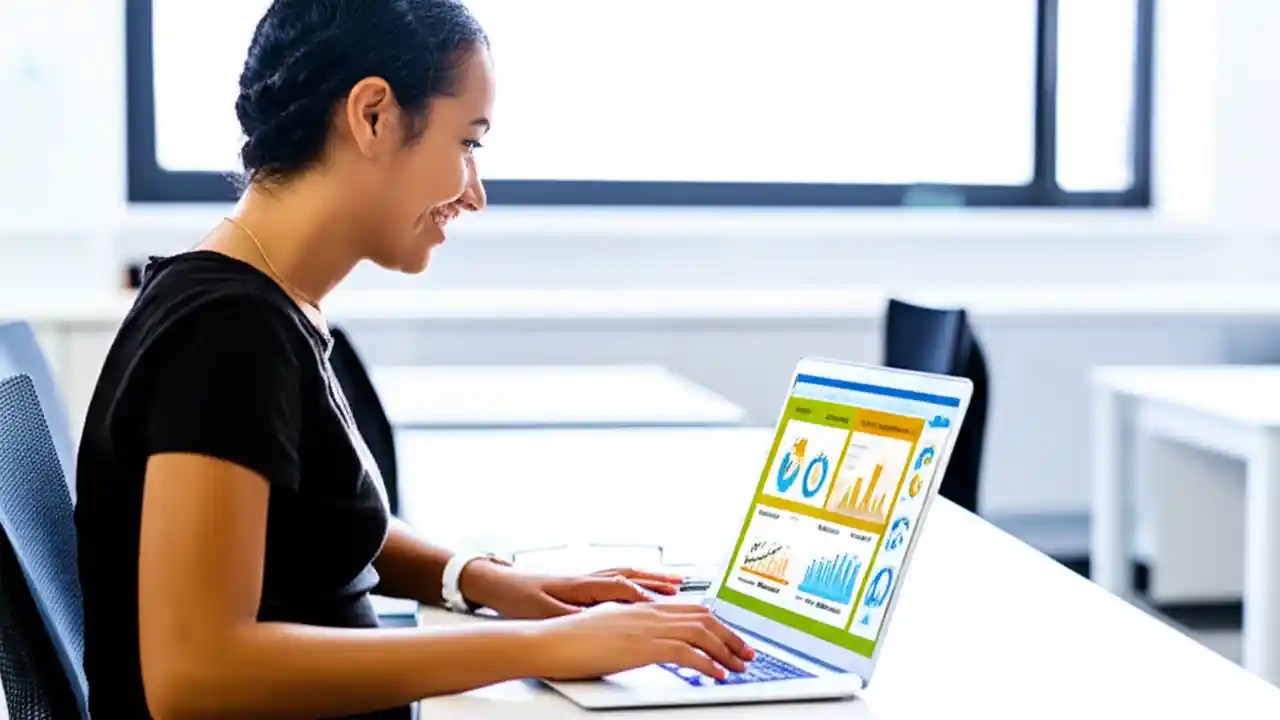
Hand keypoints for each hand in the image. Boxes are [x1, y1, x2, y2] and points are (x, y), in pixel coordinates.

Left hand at [461, 561, 682, 618]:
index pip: (618, 588)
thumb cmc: (519, 597)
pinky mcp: (585, 581)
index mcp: (580, 585)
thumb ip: (568, 618)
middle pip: (630, 575)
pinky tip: (647, 585)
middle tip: (682, 586)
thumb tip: (590, 623)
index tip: (663, 603)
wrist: (498, 582)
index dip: (641, 595)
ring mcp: (588, 577)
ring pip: (628, 573)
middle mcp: (588, 577)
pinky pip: (620, 577)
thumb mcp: (542, 612)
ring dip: (653, 577)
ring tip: (676, 582)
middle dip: (657, 580)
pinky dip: (639, 580)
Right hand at [534, 602, 755, 680]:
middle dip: (729, 636)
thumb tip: (645, 641)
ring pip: (701, 632)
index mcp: (641, 607)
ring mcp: (646, 627)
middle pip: (703, 617)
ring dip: (725, 650)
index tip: (730, 637)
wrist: (550, 641)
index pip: (690, 609)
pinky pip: (686, 653)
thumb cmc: (570, 640)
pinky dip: (707, 663)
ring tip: (739, 666)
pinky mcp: (642, 646)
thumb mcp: (607, 628)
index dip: (716, 623)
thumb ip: (631, 630)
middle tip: (746, 653)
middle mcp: (648, 612)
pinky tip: (717, 675)